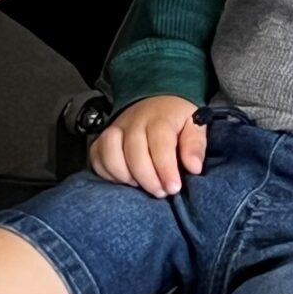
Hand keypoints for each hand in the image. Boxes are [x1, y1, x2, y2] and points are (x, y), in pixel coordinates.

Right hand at [89, 96, 203, 195]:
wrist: (156, 101)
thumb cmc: (176, 119)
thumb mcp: (195, 124)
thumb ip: (196, 144)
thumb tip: (194, 166)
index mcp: (160, 118)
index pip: (159, 143)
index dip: (165, 168)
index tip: (173, 187)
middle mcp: (134, 122)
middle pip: (133, 151)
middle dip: (147, 178)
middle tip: (161, 192)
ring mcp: (116, 129)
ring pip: (110, 152)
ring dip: (124, 174)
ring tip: (140, 185)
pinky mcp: (103, 139)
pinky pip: (96, 156)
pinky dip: (107, 172)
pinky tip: (125, 180)